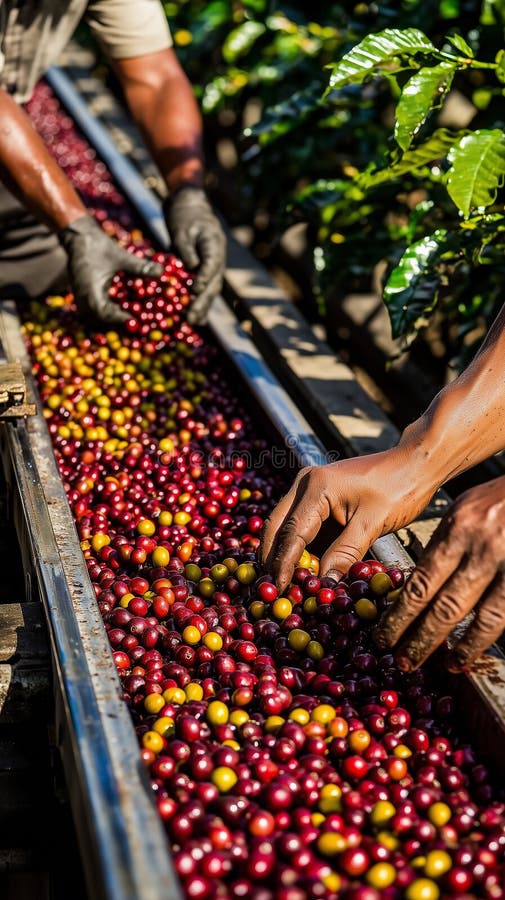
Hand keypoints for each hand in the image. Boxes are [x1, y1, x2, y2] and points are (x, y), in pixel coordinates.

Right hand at [59, 215, 162, 324]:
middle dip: (122, 327)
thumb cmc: (97, 247)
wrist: (79, 241)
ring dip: (116, 325)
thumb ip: (140, 266)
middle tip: (142, 329)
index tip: (137, 323)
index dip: (122, 320)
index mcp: (90, 292)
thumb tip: (162, 272)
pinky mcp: (86, 303)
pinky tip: (127, 318)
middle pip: (103, 324)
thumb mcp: (120, 256)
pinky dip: (112, 318)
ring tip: (136, 327)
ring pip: (99, 323)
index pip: (105, 314)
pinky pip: (98, 317)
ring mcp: (83, 304)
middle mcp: (84, 302)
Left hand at [163, 186, 225, 324]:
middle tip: (192, 317)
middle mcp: (217, 260)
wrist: (191, 211)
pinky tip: (194, 320)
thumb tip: (190, 267)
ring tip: (193, 323)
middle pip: (213, 284)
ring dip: (202, 308)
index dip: (204, 278)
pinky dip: (199, 305)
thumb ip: (186, 249)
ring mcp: (213, 268)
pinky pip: (204, 291)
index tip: (195, 290)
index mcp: (214, 246)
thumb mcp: (182, 230)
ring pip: (210, 291)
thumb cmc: (185, 219)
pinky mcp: (205, 274)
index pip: (212, 265)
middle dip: (202, 302)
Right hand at [260, 449, 435, 592]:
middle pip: (277, 527)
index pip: (292, 532)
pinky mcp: (319, 499)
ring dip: (284, 554)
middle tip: (270, 589)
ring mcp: (309, 490)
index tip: (278, 589)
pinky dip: (300, 549)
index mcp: (316, 487)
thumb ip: (346, 553)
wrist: (415, 464)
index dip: (283, 564)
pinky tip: (303, 571)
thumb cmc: (399, 488)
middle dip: (272, 558)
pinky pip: (302, 527)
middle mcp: (305, 484)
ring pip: (285, 527)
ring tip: (285, 585)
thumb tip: (325, 584)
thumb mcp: (373, 523)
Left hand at [374, 475, 504, 670]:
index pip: (421, 581)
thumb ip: (444, 545)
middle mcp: (482, 548)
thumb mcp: (463, 510)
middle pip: (445, 606)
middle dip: (419, 638)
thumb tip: (417, 584)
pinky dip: (484, 641)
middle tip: (402, 661)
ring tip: (441, 664)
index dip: (400, 615)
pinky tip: (471, 653)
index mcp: (458, 528)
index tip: (383, 636)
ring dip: (457, 647)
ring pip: (480, 619)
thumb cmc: (499, 497)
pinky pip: (502, 617)